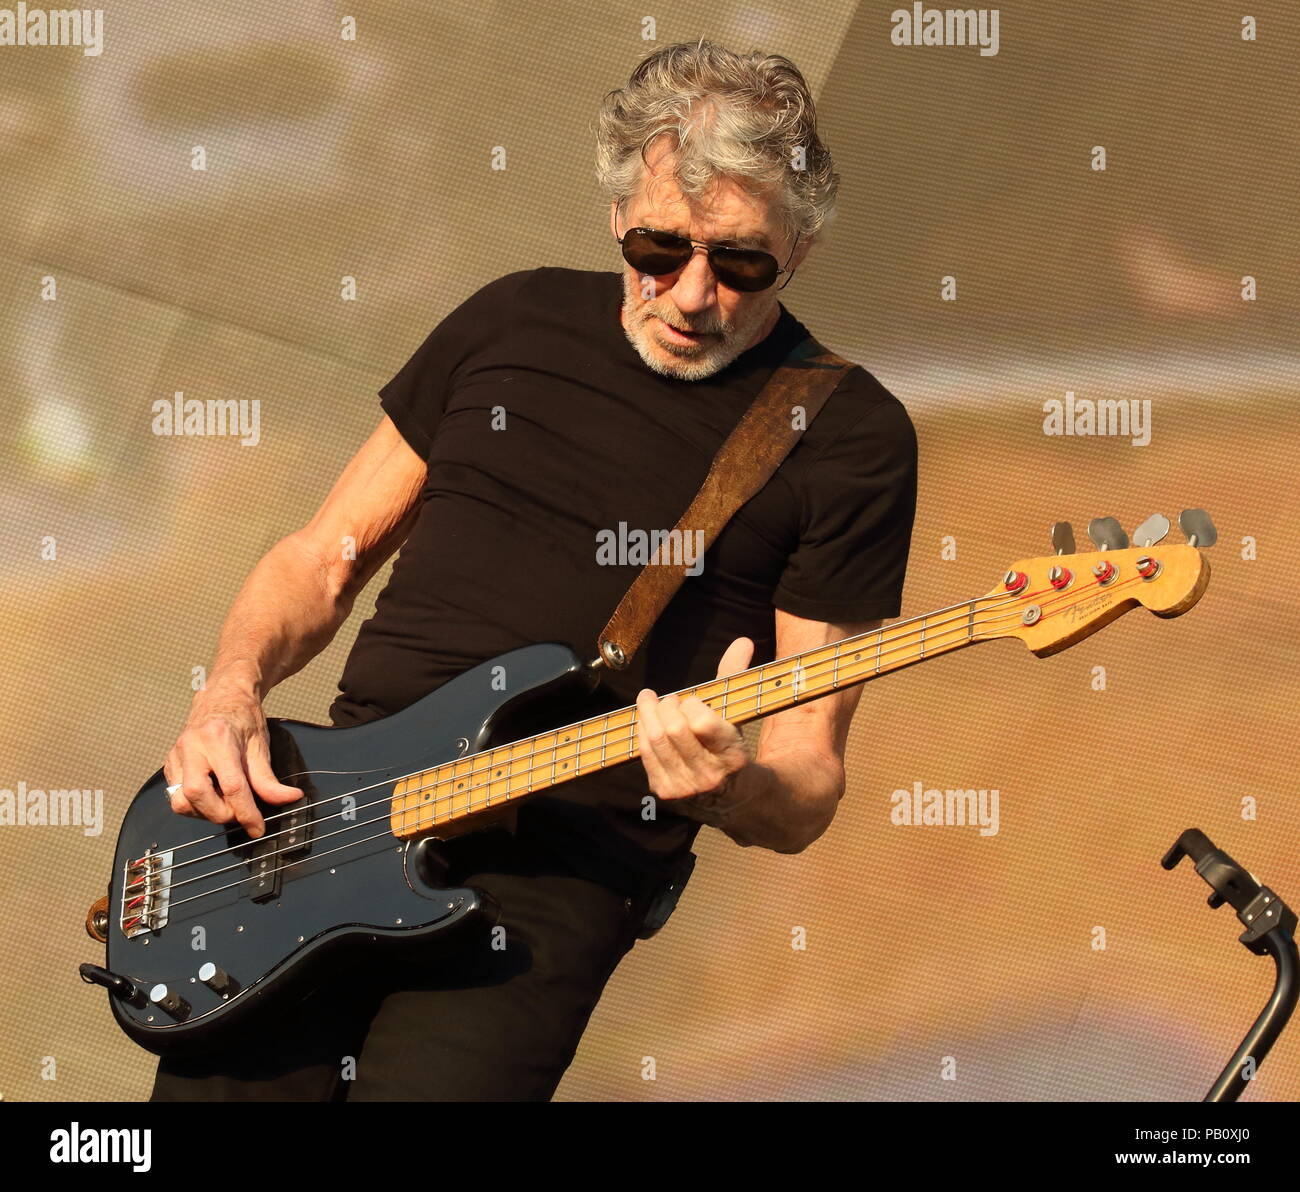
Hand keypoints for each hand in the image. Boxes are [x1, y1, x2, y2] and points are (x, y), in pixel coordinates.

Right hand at [162, 681, 302, 837]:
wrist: (222, 697)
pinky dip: (196, 804)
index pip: (231, 786)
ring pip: (181, 801)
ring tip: (226, 802)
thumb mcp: (260, 746)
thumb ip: (269, 778)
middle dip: (221, 813)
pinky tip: (213, 795)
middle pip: (197, 795)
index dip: (246, 812)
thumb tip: (287, 799)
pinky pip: (176, 795)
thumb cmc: (242, 717)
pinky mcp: (170, 764)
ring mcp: (176, 755)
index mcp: (218, 738)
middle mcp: (192, 746)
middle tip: (240, 812)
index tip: (257, 827)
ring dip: (205, 812)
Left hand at [636, 636, 754, 816]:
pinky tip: (648, 722)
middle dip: (666, 706)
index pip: (702, 722)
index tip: (691, 700)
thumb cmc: (730, 745)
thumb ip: (735, 677)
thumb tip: (742, 641)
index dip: (692, 704)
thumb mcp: (736, 714)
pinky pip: (644, 753)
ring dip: (649, 714)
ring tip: (651, 703)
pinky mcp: (666, 793)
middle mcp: (709, 775)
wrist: (734, 796)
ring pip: (655, 740)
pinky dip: (642, 731)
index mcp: (732, 754)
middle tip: (669, 699)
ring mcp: (686, 787)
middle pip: (672, 729)